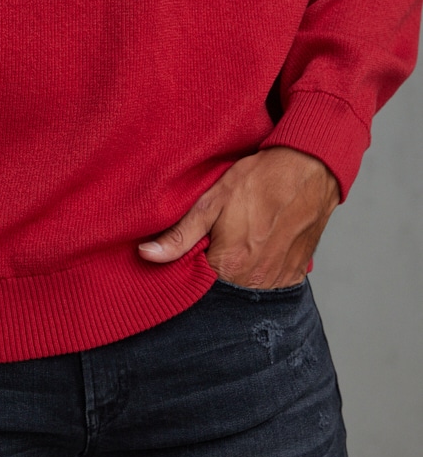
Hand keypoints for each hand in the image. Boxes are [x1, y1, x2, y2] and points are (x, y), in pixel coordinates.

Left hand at [137, 146, 340, 288]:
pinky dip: (260, 270)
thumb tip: (147, 254)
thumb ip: (180, 233)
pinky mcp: (296, 273)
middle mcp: (255, 281)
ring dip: (237, 271)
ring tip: (239, 240)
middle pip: (220, 286)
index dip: (187, 264)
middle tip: (217, 239)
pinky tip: (258, 245)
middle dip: (212, 269)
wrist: (310, 170)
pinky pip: (269, 282)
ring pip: (245, 286)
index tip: (189, 247)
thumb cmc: (259, 180)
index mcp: (229, 266)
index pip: (194, 281)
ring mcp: (278, 279)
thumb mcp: (213, 200)